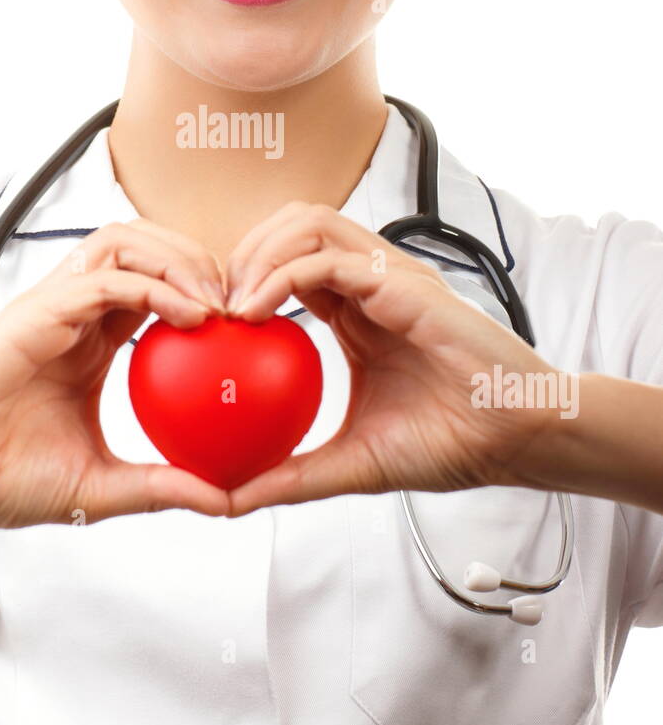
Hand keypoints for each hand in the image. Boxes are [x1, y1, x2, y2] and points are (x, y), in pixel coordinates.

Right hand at [0, 220, 230, 529]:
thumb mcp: (100, 486)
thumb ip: (161, 485)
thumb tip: (225, 501)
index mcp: (90, 341)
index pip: (155, 284)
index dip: (202, 288)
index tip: (243, 326)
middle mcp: (73, 313)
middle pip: (145, 246)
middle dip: (199, 258)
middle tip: (239, 304)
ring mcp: (52, 307)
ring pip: (123, 242)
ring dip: (178, 260)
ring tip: (217, 302)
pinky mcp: (34, 312)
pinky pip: (102, 278)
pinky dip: (151, 286)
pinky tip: (189, 316)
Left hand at [221, 202, 558, 514]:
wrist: (517, 440)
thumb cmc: (450, 445)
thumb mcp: (353, 461)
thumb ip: (293, 473)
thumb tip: (229, 501)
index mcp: (359, 310)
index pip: (289, 264)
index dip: (243, 278)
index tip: (208, 324)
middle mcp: (373, 281)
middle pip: (291, 227)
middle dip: (241, 251)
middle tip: (209, 305)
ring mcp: (390, 274)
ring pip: (308, 223)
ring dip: (257, 254)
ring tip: (229, 304)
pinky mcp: (404, 282)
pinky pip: (329, 258)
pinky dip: (283, 274)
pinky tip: (254, 311)